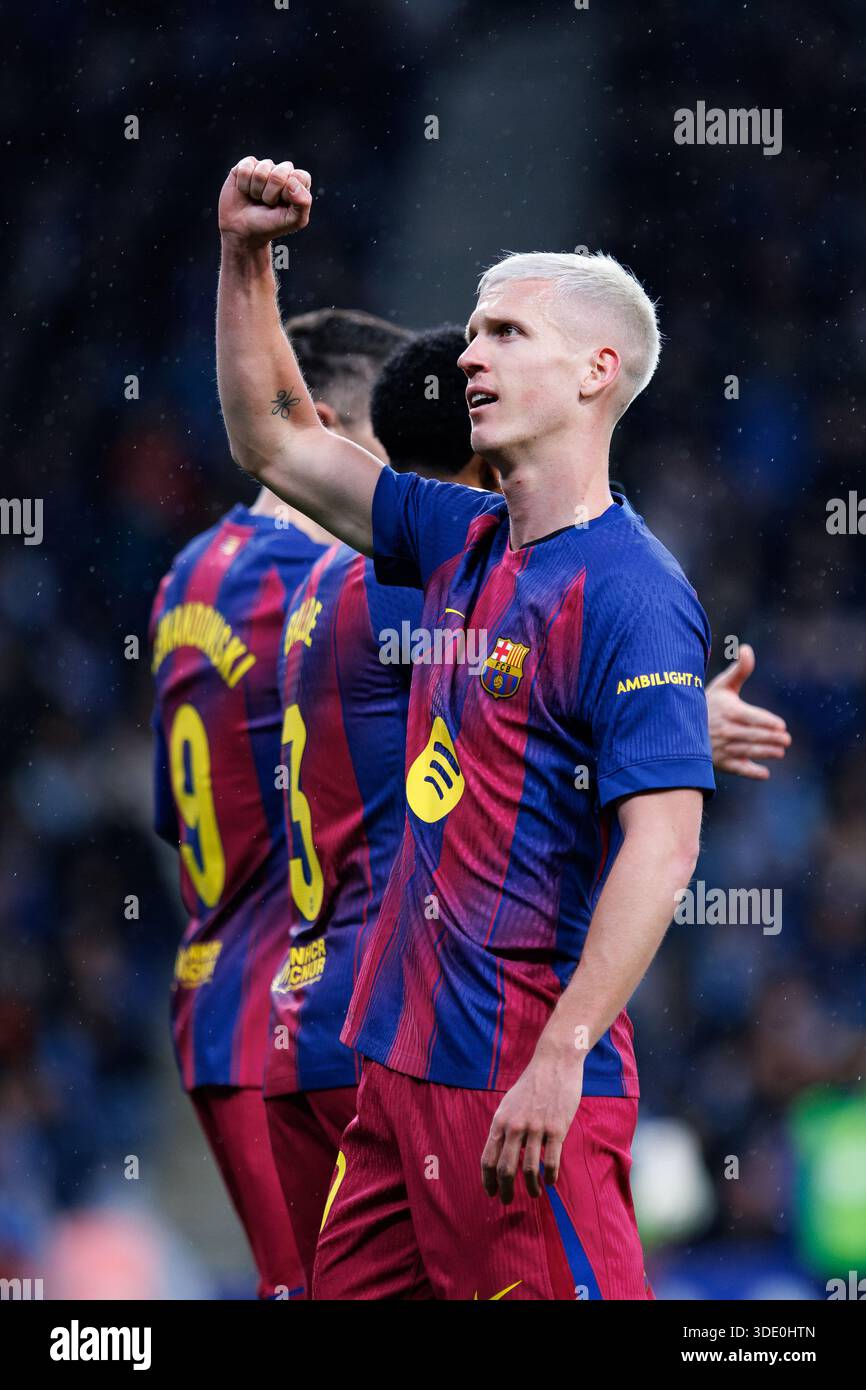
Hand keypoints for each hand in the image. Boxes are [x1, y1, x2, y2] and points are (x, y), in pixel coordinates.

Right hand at [218, 156, 311, 247]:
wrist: (243, 231)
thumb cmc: (270, 225)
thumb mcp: (294, 221)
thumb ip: (304, 203)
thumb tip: (293, 181)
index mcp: (299, 182)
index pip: (300, 176)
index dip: (289, 193)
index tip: (283, 204)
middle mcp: (282, 171)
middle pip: (279, 173)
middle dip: (271, 194)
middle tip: (268, 203)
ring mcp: (264, 167)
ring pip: (261, 171)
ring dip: (256, 191)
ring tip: (257, 199)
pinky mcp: (246, 165)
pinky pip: (245, 169)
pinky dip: (243, 185)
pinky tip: (245, 191)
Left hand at [481, 1043, 582, 1204]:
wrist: (554, 1063)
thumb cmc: (532, 1084)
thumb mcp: (509, 1104)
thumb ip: (504, 1127)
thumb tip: (502, 1152)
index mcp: (500, 1121)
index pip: (487, 1158)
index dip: (488, 1180)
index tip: (491, 1192)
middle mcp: (514, 1126)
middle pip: (505, 1168)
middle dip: (505, 1190)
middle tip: (507, 1201)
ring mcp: (536, 1128)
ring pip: (529, 1169)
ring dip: (531, 1187)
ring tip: (534, 1194)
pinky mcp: (556, 1128)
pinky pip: (551, 1160)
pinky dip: (550, 1176)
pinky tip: (551, 1182)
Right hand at [706, 643, 790, 778]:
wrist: (682, 726)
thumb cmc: (709, 703)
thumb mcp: (722, 686)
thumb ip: (739, 670)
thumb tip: (747, 648)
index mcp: (726, 711)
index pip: (750, 717)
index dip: (766, 722)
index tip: (781, 726)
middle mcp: (723, 730)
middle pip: (751, 735)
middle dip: (771, 738)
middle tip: (786, 739)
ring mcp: (720, 747)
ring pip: (746, 751)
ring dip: (765, 753)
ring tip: (780, 752)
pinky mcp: (719, 762)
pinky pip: (736, 769)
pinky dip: (750, 772)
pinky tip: (764, 773)